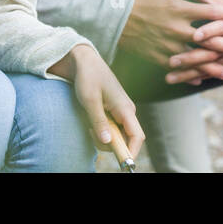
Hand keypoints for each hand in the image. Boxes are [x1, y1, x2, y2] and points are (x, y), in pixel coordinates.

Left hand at [49, 44, 143, 164]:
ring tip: (90, 126)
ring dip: (105, 138)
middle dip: (112, 145)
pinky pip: (114, 129)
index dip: (131, 152)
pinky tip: (92, 122)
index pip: (137, 137)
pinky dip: (103, 132)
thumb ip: (99, 121)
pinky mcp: (115, 112)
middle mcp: (127, 111)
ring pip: (120, 136)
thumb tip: (108, 142)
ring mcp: (122, 112)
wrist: (85, 61)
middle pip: (128, 140)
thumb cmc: (88, 78)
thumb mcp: (89, 100)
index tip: (120, 162)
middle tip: (92, 135)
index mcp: (125, 108)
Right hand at [119, 0, 222, 70]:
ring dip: (213, 66)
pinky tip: (201, 80)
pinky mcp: (157, 56)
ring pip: (195, 58)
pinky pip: (177, 67)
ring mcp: (168, 45)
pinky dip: (189, 74)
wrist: (113, 16)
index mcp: (179, 9)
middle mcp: (177, 28)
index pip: (210, 11)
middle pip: (208, 39)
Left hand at [165, 0, 222, 85]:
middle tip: (172, 60)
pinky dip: (202, 78)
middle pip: (215, 51)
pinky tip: (184, 81)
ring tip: (170, 77)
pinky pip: (217, 74)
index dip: (210, 31)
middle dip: (193, 57)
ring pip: (213, 67)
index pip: (222, 26)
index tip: (195, 35)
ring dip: (192, 73)